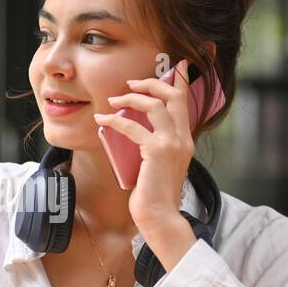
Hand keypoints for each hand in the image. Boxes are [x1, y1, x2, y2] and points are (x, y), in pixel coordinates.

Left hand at [93, 58, 196, 231]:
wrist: (160, 218)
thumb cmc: (154, 196)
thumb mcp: (158, 166)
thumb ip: (153, 146)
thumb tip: (134, 131)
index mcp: (185, 141)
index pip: (184, 102)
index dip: (177, 82)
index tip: (170, 68)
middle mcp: (183, 139)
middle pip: (173, 96)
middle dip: (152, 83)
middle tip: (131, 82)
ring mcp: (172, 144)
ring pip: (155, 105)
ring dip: (131, 97)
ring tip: (113, 100)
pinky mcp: (156, 151)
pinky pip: (133, 127)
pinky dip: (115, 120)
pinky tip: (102, 120)